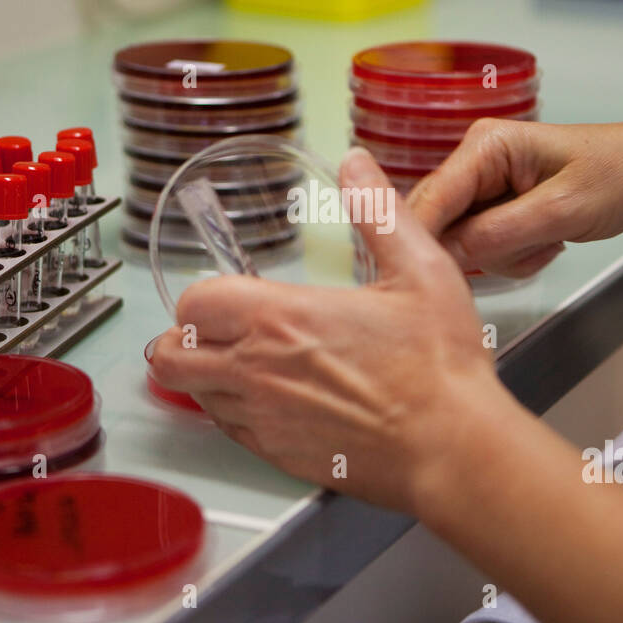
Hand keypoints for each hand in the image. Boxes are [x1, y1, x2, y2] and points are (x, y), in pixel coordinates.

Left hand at [148, 147, 526, 513]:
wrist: (451, 445)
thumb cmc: (438, 365)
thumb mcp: (420, 268)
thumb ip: (379, 210)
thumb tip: (357, 165)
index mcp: (280, 319)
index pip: (193, 305)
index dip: (204, 298)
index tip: (230, 295)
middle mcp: (258, 371)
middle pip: (171, 359)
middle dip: (184, 342)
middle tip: (217, 333)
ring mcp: (264, 419)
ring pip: (194, 398)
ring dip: (207, 379)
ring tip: (247, 365)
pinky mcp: (278, 456)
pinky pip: (229, 431)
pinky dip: (235, 413)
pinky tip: (275, 400)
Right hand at [406, 117, 622, 276]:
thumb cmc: (617, 175)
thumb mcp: (561, 208)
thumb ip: (499, 232)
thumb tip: (447, 253)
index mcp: (484, 145)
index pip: (431, 197)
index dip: (422, 240)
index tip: (423, 278)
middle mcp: (474, 162)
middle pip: (440, 224)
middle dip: (480, 249)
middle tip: (532, 246)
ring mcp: (483, 187)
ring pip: (463, 243)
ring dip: (506, 255)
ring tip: (550, 239)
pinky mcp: (495, 208)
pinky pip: (484, 248)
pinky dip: (515, 256)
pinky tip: (547, 242)